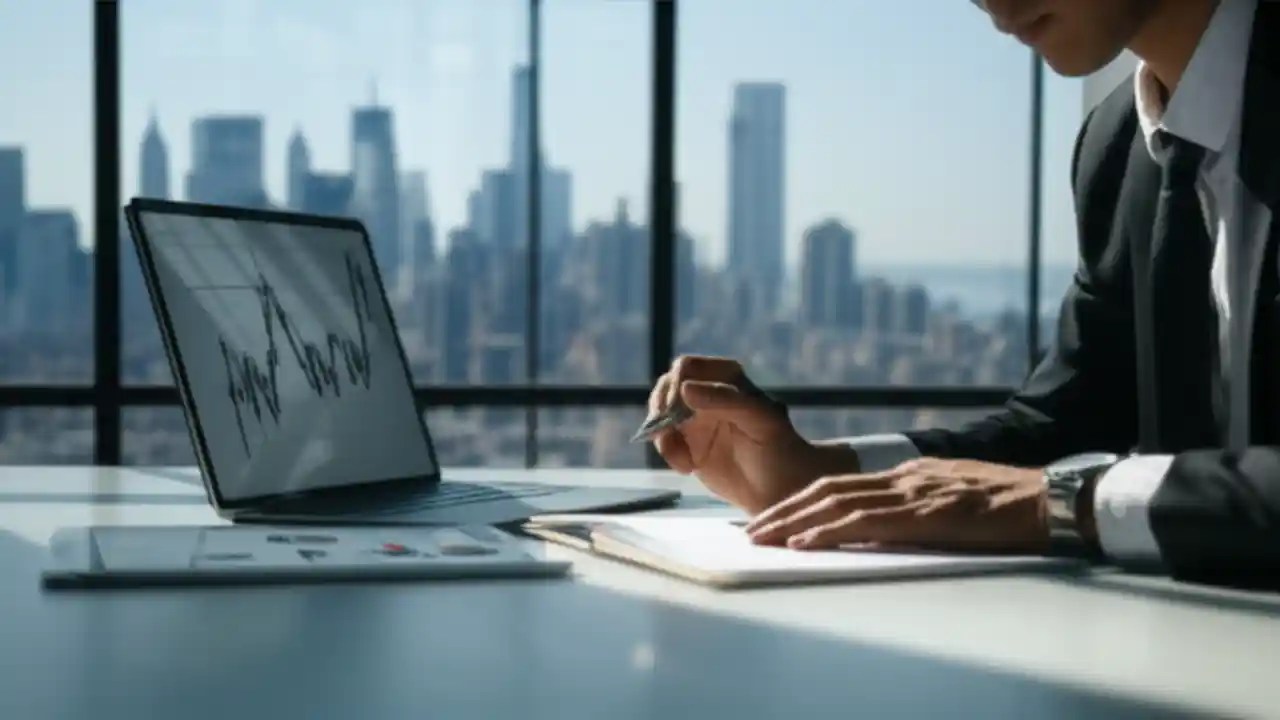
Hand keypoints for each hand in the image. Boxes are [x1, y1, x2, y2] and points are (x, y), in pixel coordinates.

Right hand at [647, 355, 857, 513]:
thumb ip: (725, 399)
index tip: (675, 411)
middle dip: (662, 412)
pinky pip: (664, 441)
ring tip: (684, 462)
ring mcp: (695, 419)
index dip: (675, 385)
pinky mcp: (688, 444)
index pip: (687, 367)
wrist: (782, 490)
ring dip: (663, 436)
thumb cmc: (779, 449)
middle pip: (666, 388)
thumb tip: (685, 388)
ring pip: (660, 415)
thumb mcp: (760, 420)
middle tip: (669, 439)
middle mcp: (707, 393)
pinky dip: (668, 454)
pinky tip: (688, 469)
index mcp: (727, 378)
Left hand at [744, 458, 1048, 552]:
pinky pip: (865, 523)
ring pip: (836, 504)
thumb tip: (883, 526)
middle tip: (749, 532)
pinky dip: (828, 532)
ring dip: (792, 522)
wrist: (1050, 500)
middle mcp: (901, 479)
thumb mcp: (952, 500)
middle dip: (782, 512)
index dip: (799, 502)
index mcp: (906, 476)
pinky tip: (803, 542)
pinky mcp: (925, 515)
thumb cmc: (1008, 508)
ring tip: (761, 539)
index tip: (770, 520)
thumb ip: (916, 508)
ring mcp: (912, 494)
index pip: (839, 486)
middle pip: (825, 491)